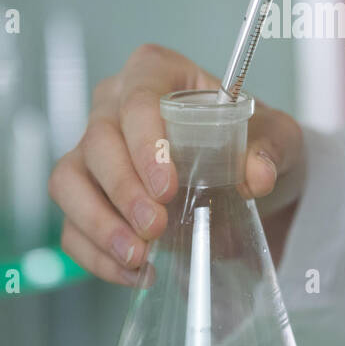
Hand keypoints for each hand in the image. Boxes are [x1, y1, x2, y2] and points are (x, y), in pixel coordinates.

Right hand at [48, 44, 305, 284]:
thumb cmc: (251, 142)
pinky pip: (72, 227)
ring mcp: (92, 152)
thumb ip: (269, 147)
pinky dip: (97, 256)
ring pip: (68, 182)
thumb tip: (255, 174)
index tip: (167, 187)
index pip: (138, 97)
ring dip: (99, 224)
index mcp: (157, 73)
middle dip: (124, 190)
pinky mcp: (85, 197)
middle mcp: (113, 106)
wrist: (245, 182)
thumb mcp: (276, 136)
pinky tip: (136, 272)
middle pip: (97, 141)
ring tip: (139, 256)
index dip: (145, 142)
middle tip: (156, 227)